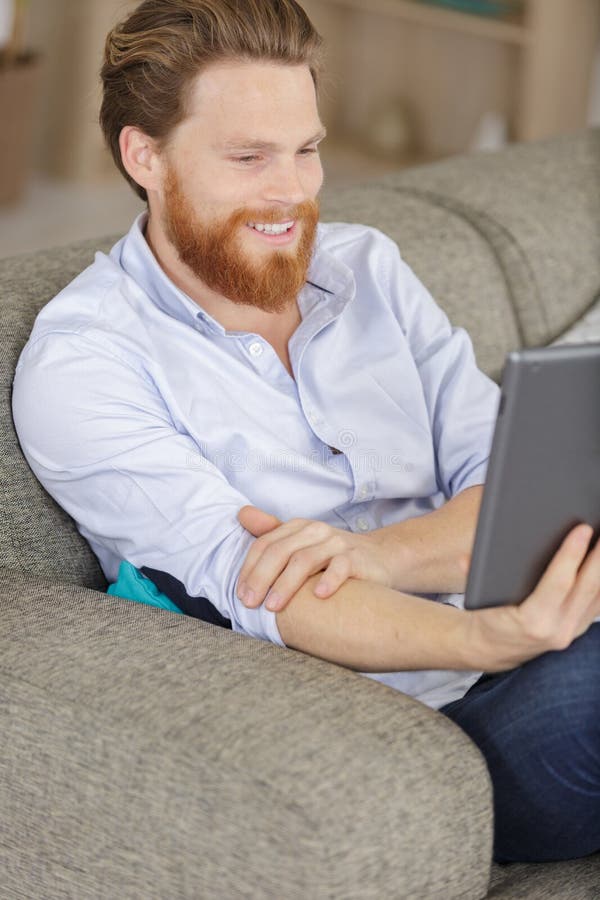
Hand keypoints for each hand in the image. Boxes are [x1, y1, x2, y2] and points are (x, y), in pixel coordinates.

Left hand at [236, 505, 393, 610]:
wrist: (381, 557)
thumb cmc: (333, 555)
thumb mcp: (301, 542)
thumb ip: (271, 532)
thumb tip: (241, 514)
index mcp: (298, 528)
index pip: (265, 544)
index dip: (250, 569)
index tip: (240, 595)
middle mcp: (316, 532)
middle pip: (281, 552)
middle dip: (261, 578)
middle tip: (249, 603)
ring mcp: (337, 544)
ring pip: (305, 560)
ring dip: (286, 584)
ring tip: (273, 606)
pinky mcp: (357, 559)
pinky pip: (341, 567)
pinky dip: (329, 581)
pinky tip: (318, 596)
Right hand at [469, 523, 599, 671]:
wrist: (493, 649)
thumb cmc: (486, 617)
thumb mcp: (478, 598)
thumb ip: (473, 577)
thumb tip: (467, 558)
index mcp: (532, 623)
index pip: (559, 583)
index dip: (571, 554)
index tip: (582, 529)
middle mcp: (557, 631)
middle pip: (587, 586)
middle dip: (598, 554)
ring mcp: (571, 632)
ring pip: (598, 594)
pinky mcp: (578, 628)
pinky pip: (598, 602)